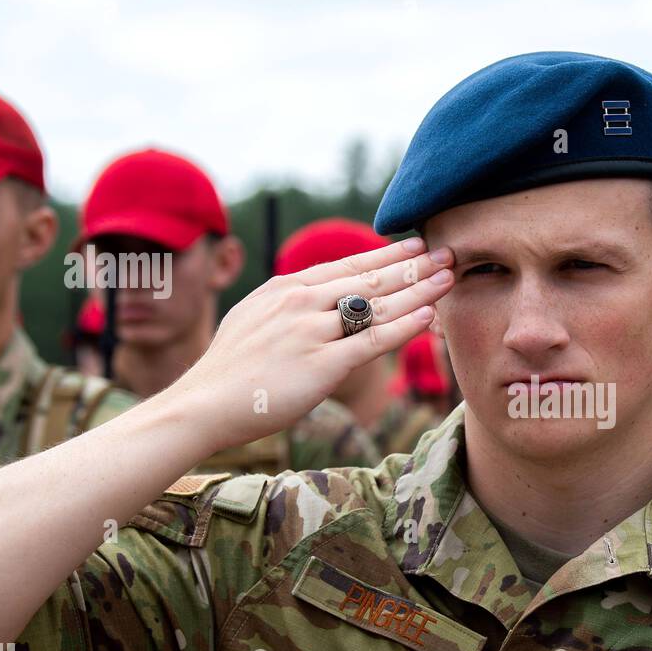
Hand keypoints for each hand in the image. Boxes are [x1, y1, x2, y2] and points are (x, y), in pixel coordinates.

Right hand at [166, 237, 453, 453]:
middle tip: (448, 252)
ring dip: (419, 289)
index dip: (387, 254)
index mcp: (286, 289)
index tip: (416, 245)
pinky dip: (404, 326)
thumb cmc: (229, 371)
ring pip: (378, 305)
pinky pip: (373, 342)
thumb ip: (288, 308)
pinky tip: (427, 315)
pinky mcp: (322, 365)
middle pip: (370, 278)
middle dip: (413, 264)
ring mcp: (312, 332)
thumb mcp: (255, 321)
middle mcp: (302, 302)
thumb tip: (315, 302)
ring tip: (449, 276)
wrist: (202, 404)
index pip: (348, 265)